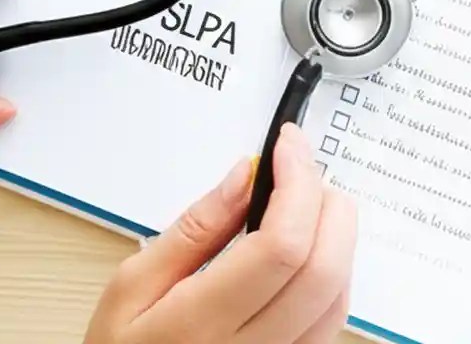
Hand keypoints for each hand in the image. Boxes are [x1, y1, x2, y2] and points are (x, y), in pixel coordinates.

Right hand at [86, 124, 356, 343]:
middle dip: (327, 202)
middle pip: (325, 268)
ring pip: (339, 294)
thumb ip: (194, 228)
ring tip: (303, 203)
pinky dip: (333, 271)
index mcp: (201, 325)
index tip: (288, 146)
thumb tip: (245, 176)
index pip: (281, 247)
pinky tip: (307, 249)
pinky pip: (334, 319)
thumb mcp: (131, 286)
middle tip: (300, 168)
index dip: (297, 183)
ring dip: (336, 235)